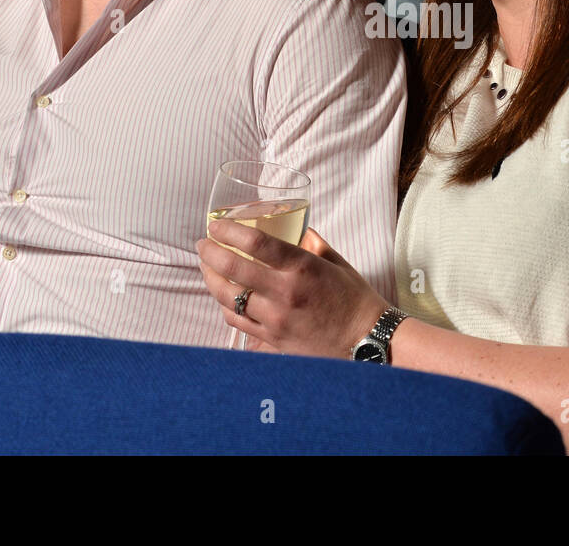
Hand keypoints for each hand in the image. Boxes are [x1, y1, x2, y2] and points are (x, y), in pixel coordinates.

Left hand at [196, 221, 387, 357]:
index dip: (229, 231)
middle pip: (233, 269)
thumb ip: (312, 243)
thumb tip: (297, 229)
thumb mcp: (336, 262)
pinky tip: (223, 296)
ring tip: (207, 267)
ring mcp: (275, 318)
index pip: (256, 243)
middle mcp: (284, 292)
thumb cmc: (355, 300)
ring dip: (211, 279)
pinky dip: (225, 306)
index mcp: (301, 267)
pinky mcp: (272, 338)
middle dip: (210, 253)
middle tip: (202, 244)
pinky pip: (237, 321)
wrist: (365, 341)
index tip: (215, 225)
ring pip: (228, 297)